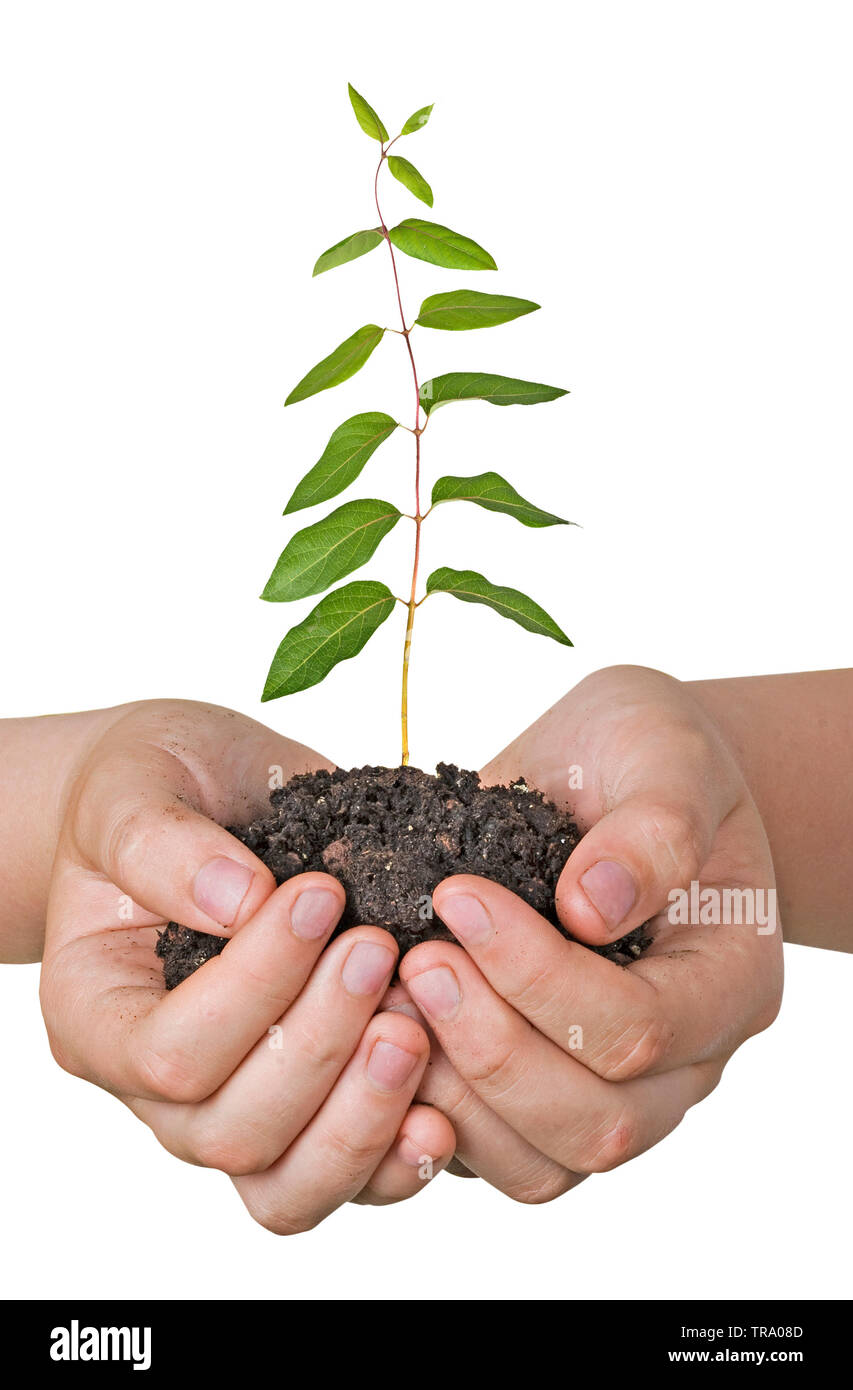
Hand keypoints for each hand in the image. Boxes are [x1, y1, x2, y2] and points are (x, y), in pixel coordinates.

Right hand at [39, 700, 453, 1231]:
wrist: (204, 795)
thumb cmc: (157, 789)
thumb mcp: (135, 788)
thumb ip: (162, 843)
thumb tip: (240, 901)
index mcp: (98, 1015)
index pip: (169, 1055)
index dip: (253, 987)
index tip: (319, 894)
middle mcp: (157, 1089)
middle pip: (234, 1131)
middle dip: (319, 1044)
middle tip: (379, 949)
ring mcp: (235, 1110)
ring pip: (289, 1185)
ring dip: (364, 1115)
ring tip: (416, 1030)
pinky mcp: (308, 1110)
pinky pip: (347, 1180)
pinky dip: (398, 1161)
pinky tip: (445, 1112)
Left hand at [395, 665, 782, 1201]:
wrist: (606, 774)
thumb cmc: (641, 754)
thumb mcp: (660, 750)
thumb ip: (652, 826)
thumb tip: (592, 907)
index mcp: (728, 981)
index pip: (641, 1027)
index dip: (540, 976)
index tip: (457, 896)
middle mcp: (682, 1062)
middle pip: (596, 1122)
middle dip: (490, 1046)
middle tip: (414, 962)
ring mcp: (610, 1092)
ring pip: (540, 1165)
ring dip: (451, 1093)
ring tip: (388, 1002)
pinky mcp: (536, 1102)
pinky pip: (488, 1159)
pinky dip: (425, 1116)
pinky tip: (378, 1039)